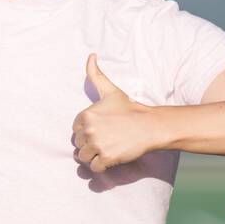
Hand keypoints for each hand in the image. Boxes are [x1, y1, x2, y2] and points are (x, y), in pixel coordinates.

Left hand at [72, 54, 156, 172]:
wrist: (150, 125)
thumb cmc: (129, 108)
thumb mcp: (110, 90)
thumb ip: (95, 74)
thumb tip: (91, 55)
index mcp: (86, 115)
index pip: (75, 130)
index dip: (86, 131)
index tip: (101, 128)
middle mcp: (89, 130)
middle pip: (78, 145)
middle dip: (89, 144)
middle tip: (106, 139)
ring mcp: (97, 145)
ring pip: (83, 158)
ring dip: (93, 156)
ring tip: (106, 149)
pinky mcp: (106, 158)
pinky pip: (94, 168)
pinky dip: (100, 166)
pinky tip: (110, 157)